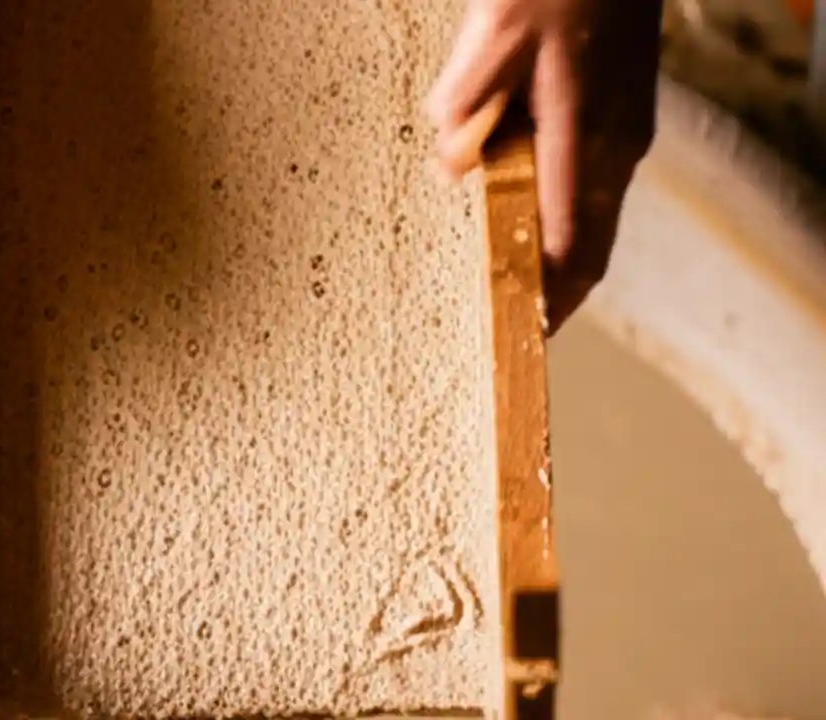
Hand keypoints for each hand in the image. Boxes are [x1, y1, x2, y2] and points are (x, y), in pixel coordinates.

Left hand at [426, 0, 661, 331]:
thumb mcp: (493, 34)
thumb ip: (466, 104)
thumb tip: (452, 165)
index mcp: (587, 137)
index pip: (571, 247)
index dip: (549, 300)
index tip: (522, 337)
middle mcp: (617, 147)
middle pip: (591, 248)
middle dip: (558, 297)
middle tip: (519, 333)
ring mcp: (625, 133)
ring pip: (594, 221)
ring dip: (559, 260)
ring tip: (516, 292)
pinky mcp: (618, 116)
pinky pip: (590, 189)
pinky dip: (562, 220)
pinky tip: (524, 220)